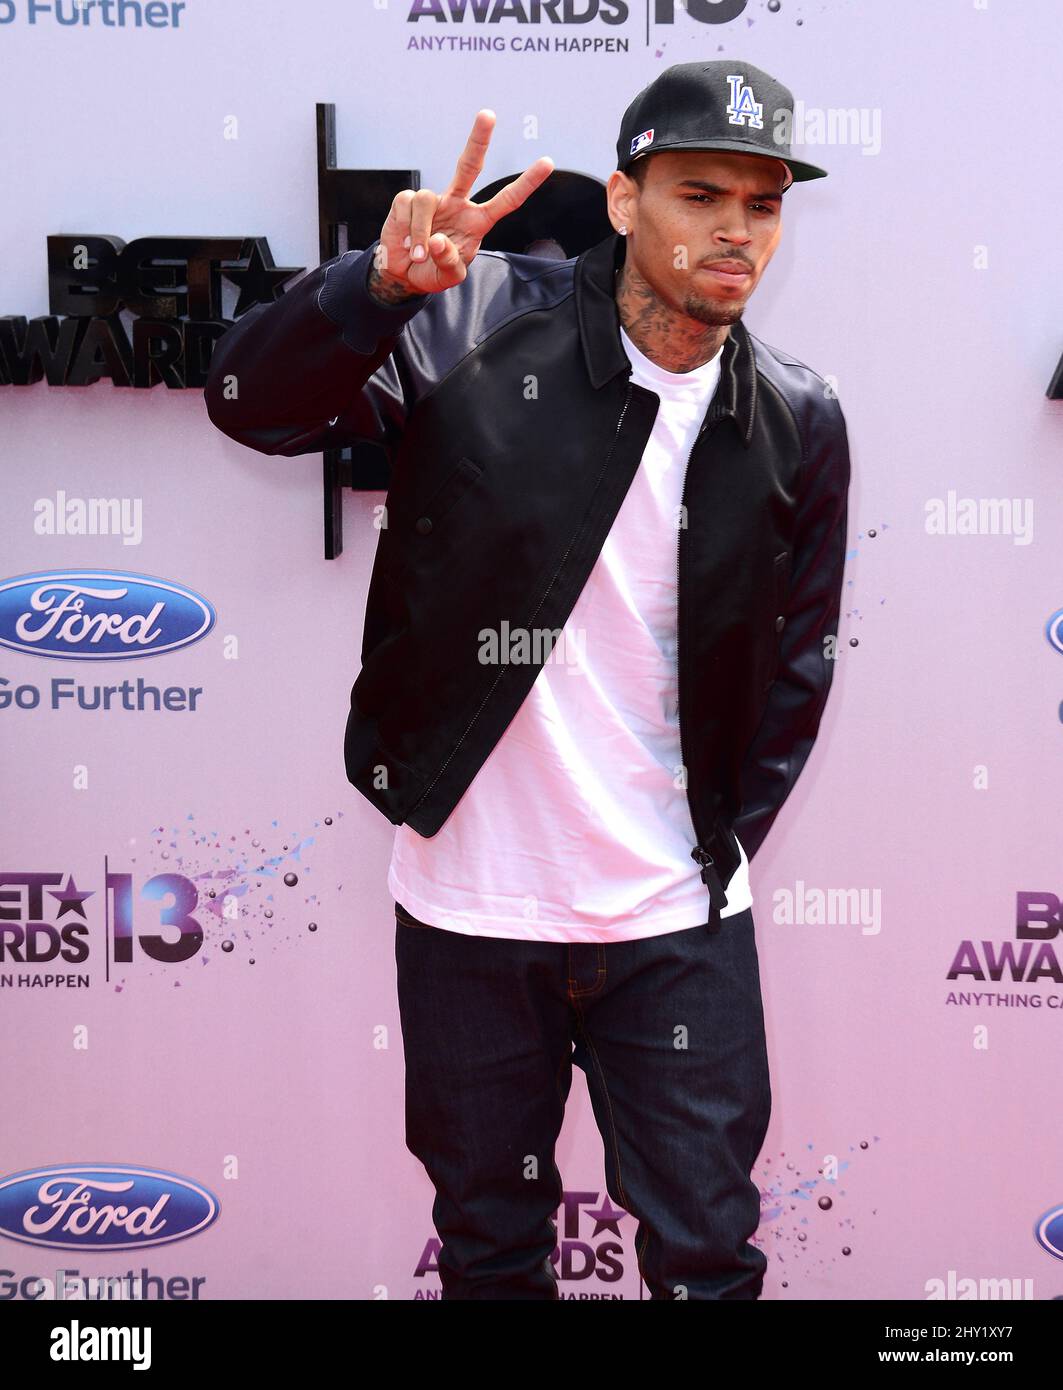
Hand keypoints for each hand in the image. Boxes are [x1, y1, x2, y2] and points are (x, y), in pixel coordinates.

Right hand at [368, 109, 553, 300]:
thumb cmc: (433, 271)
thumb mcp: (448, 276)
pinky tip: (407, 243)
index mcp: (476, 221)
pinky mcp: (408, 201)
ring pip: (428, 200)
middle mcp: (457, 204)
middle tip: (489, 114)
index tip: (547, 162)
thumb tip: (438, 240)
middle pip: (470, 166)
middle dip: (478, 139)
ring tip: (417, 254)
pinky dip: (409, 231)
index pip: (507, 201)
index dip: (526, 183)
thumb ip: (449, 262)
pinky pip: (410, 208)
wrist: (403, 274)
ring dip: (421, 232)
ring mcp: (434, 200)